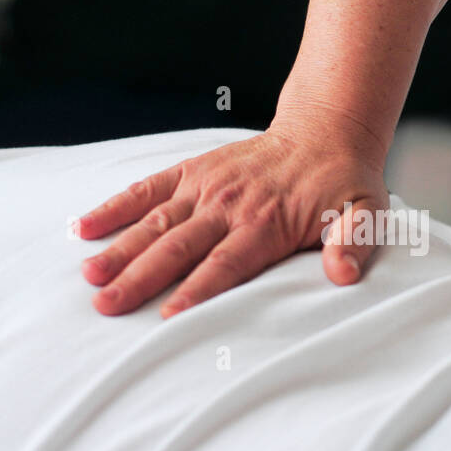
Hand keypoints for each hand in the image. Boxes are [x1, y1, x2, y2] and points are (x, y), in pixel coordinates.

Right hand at [77, 109, 388, 316]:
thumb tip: (342, 273)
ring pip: (155, 221)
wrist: (325, 132)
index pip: (226, 264)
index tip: (169, 317)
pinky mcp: (191, 173)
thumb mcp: (365, 214)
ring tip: (90, 275)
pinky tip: (84, 228)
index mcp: (267, 223)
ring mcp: (205, 187)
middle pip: (179, 247)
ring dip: (121, 248)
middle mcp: (229, 205)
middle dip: (141, 278)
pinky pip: (148, 189)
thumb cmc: (343, 185)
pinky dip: (115, 206)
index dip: (198, 291)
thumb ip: (352, 244)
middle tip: (107, 305)